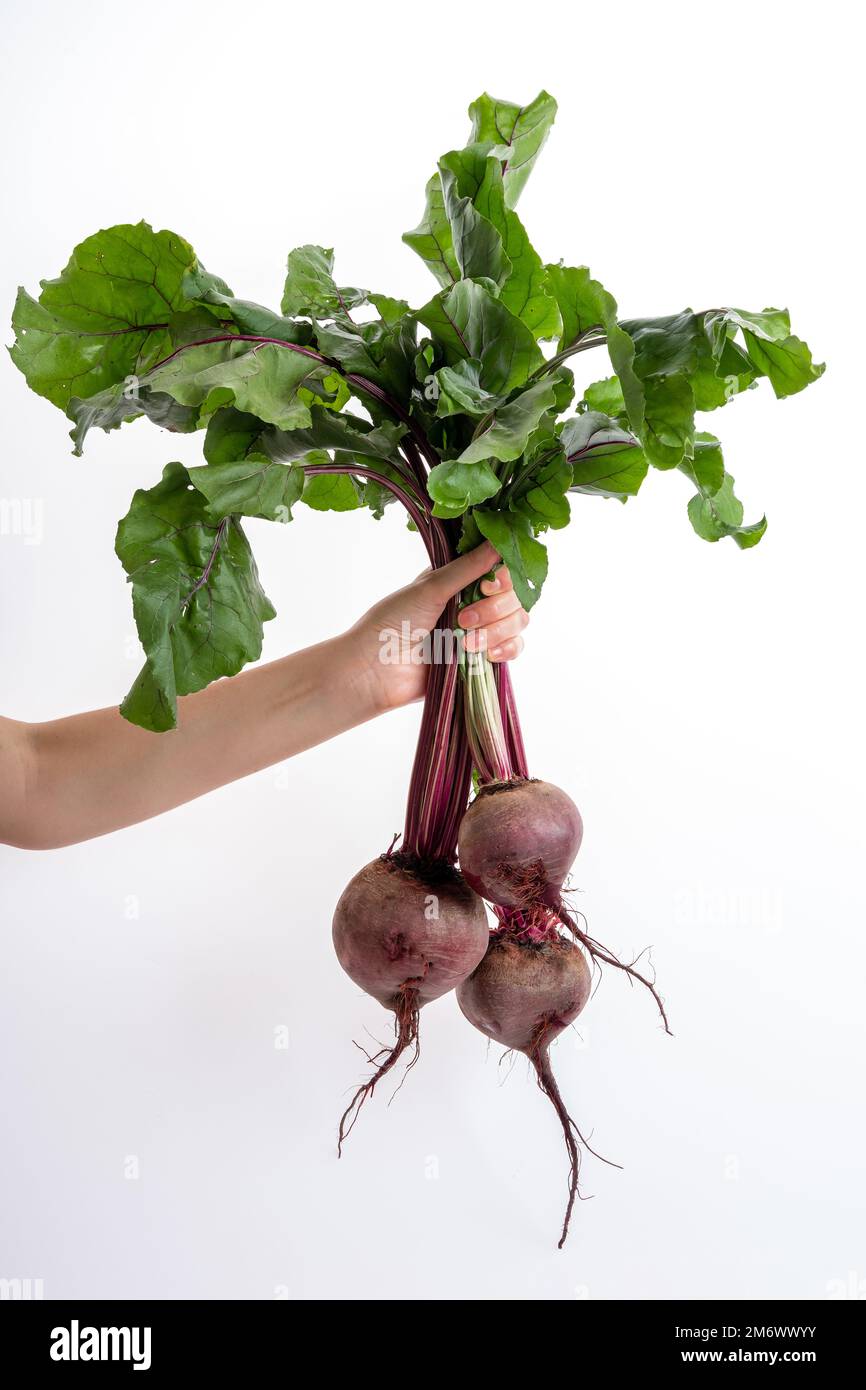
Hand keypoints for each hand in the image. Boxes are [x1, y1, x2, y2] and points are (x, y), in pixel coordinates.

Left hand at [341, 542, 529, 712]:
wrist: (376, 670)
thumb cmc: (393, 622)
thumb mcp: (430, 588)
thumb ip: (468, 567)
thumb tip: (498, 541)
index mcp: (459, 579)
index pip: (501, 570)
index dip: (503, 579)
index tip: (488, 586)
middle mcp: (473, 601)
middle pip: (514, 597)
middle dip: (494, 609)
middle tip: (463, 620)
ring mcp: (480, 630)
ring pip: (517, 622)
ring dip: (496, 632)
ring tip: (464, 643)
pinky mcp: (482, 659)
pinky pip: (513, 649)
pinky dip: (506, 650)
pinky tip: (486, 655)